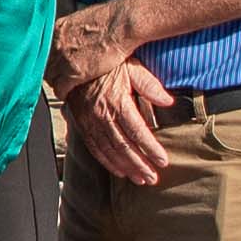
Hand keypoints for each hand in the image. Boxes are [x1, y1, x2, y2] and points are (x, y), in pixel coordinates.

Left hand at [46, 0, 144, 96]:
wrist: (120, 24)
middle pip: (45, 63)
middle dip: (51, 71)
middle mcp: (56, 44)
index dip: (50, 58)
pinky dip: (62, 93)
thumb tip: (77, 32)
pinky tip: (66, 94)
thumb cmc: (110, 19)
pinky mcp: (73, 73)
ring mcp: (63, 59)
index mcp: (59, 29)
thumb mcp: (84, 19)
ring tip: (61, 87)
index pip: (45, 48)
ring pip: (50, 77)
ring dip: (56, 82)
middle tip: (57, 77)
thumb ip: (75, 29)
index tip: (54, 64)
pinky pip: (60, 88)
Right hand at [72, 54, 175, 188]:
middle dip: (140, 165)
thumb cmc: (105, 65)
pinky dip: (107, 162)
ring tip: (140, 179)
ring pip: (110, 151)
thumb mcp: (131, 67)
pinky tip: (119, 171)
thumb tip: (167, 101)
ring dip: (126, 168)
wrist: (73, 62)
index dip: (151, 149)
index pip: (138, 132)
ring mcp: (91, 123)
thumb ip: (149, 85)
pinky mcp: (83, 125)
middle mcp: (103, 116)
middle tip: (153, 178)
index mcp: (118, 103)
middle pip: (124, 147)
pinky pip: (95, 148)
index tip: (163, 161)